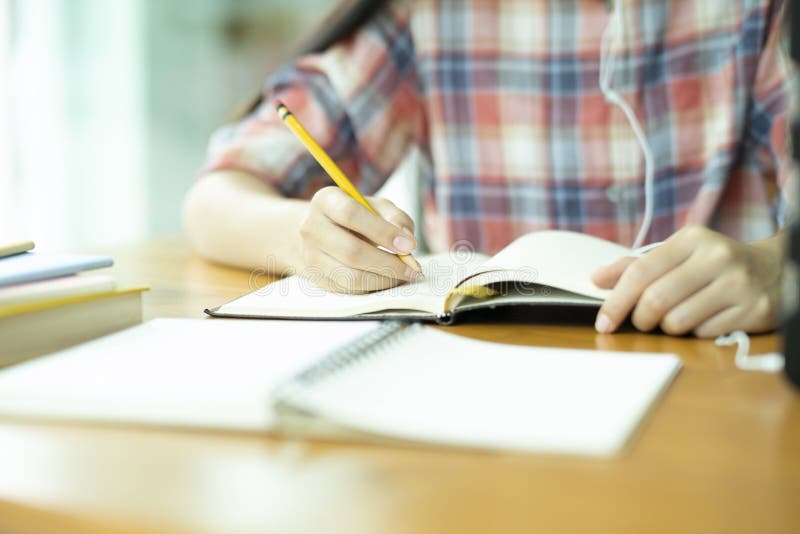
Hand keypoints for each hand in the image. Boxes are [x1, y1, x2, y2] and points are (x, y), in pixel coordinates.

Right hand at [298, 186, 420, 292]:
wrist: (325, 233)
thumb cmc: (357, 217)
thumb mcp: (376, 207)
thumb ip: (395, 217)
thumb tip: (407, 241)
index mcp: (326, 201)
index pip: (351, 214)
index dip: (382, 231)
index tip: (409, 245)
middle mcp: (312, 228)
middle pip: (351, 251)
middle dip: (388, 263)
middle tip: (412, 268)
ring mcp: (311, 256)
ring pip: (350, 276)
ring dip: (383, 280)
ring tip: (402, 276)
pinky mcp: (316, 278)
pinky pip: (349, 289)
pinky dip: (373, 288)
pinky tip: (387, 280)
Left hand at [592, 226, 782, 337]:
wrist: (774, 269)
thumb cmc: (713, 264)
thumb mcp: (677, 255)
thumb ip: (636, 266)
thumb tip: (597, 278)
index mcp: (692, 239)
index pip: (640, 272)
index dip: (616, 301)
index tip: (604, 322)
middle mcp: (717, 257)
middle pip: (655, 300)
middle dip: (640, 318)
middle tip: (643, 321)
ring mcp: (739, 284)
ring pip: (678, 321)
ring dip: (668, 327)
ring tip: (679, 315)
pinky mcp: (754, 310)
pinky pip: (705, 334)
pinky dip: (696, 332)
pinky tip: (706, 318)